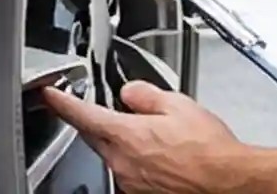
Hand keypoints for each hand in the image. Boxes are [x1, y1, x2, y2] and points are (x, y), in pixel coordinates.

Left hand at [43, 81, 245, 193]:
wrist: (225, 183)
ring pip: (114, 155)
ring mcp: (130, 182)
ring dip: (125, 143)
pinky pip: (130, 172)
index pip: (82, 115)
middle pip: (96, 137)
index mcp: (126, 135)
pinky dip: (138, 161)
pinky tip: (162, 157)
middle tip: (115, 112)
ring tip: (158, 138)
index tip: (51, 96)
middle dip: (98, 122)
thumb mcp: (179, 105)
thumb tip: (130, 92)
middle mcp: (121, 162)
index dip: (62, 103)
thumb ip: (146, 95)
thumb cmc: (207, 149)